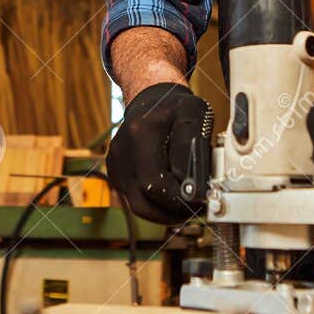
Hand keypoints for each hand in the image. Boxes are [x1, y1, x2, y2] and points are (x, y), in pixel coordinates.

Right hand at [107, 82, 212, 224]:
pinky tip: (171, 192)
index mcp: (139, 134)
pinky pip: (135, 199)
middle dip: (172, 212)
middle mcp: (121, 152)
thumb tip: (194, 185)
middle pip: (143, 203)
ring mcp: (115, 165)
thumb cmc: (174, 108)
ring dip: (164, 211)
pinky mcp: (115, 173)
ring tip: (186, 204)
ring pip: (139, 206)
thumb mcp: (194, 115)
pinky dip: (155, 202)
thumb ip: (194, 148)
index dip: (178, 199)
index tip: (199, 200)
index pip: (154, 183)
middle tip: (194, 208)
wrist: (150, 101)